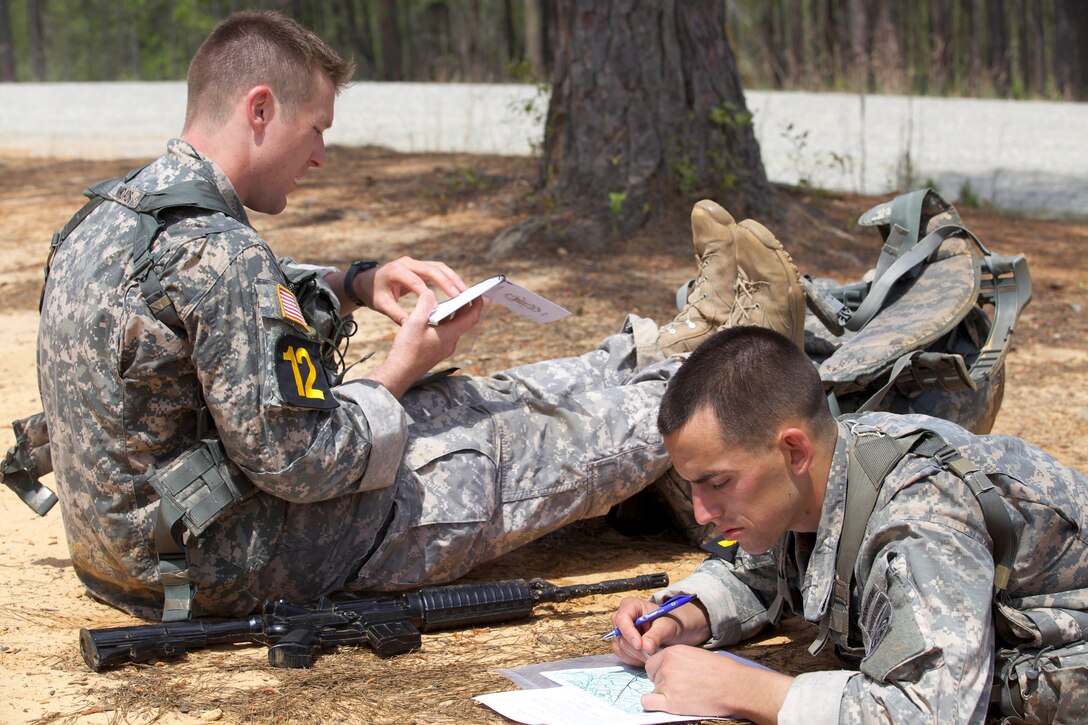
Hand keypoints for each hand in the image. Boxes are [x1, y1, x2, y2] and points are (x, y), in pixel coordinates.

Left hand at [357, 257, 465, 323]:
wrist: (368, 281)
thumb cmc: (375, 293)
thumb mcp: (382, 305)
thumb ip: (396, 314)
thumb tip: (410, 326)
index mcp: (395, 271)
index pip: (415, 280)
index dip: (428, 292)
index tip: (439, 305)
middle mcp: (406, 263)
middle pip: (432, 269)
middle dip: (447, 282)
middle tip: (460, 295)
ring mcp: (415, 263)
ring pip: (439, 267)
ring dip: (453, 278)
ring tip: (465, 291)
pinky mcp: (420, 266)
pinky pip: (438, 269)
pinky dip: (449, 278)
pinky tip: (459, 289)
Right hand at [367, 289, 481, 397]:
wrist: (399, 371)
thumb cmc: (408, 348)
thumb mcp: (415, 321)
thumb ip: (425, 304)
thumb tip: (430, 293)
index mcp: (451, 335)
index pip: (472, 317)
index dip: (476, 304)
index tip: (477, 293)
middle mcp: (451, 342)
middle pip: (462, 321)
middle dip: (462, 306)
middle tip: (458, 292)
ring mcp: (444, 348)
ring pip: (452, 327)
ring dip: (450, 314)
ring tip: (443, 301)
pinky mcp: (436, 351)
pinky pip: (444, 333)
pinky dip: (441, 322)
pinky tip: (430, 317)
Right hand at [609, 596, 710, 665]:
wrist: (678, 631)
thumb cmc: (673, 622)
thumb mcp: (668, 626)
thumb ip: (656, 635)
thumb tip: (645, 647)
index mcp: (632, 606)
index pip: (622, 618)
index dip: (628, 632)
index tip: (640, 645)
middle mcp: (624, 618)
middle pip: (619, 633)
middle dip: (633, 646)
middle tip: (649, 654)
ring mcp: (623, 632)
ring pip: (620, 646)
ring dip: (635, 655)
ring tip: (652, 655)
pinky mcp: (624, 644)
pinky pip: (622, 654)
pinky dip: (633, 659)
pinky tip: (646, 658)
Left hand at [642, 645, 793, 722]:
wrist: (734, 686)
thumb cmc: (721, 670)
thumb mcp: (695, 655)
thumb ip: (678, 659)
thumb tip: (667, 667)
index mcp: (672, 652)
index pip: (653, 662)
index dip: (660, 670)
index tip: (671, 676)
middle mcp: (666, 666)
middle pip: (652, 676)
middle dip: (662, 682)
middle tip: (681, 686)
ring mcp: (667, 684)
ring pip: (654, 690)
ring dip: (664, 693)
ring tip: (684, 694)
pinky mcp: (671, 702)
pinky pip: (648, 702)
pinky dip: (652, 703)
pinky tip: (664, 704)